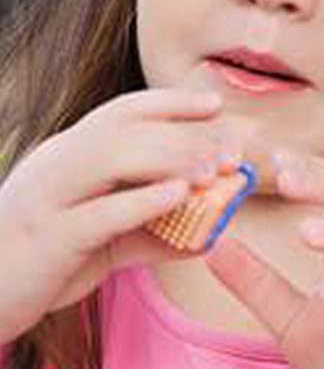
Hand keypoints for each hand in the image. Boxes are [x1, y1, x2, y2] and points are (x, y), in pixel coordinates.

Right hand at [0, 86, 237, 343]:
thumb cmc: (44, 264)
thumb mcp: (103, 242)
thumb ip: (152, 233)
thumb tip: (209, 235)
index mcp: (67, 156)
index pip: (120, 113)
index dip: (170, 104)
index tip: (217, 105)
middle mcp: (55, 165)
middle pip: (124, 130)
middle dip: (185, 134)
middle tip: (234, 149)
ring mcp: (48, 198)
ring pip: (109, 158)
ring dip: (169, 158)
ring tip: (215, 169)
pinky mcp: (48, 237)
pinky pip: (99, 212)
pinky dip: (143, 201)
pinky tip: (182, 197)